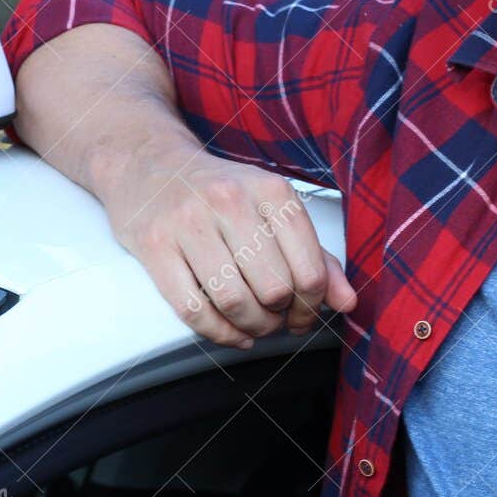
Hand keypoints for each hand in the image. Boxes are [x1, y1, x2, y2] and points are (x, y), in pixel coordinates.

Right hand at [97, 145, 357, 348]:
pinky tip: (230, 331)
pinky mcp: (154, 245)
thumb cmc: (218, 192)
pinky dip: (219, 333)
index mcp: (269, 190)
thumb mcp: (272, 208)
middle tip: (276, 318)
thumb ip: (315, 254)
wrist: (148, 164)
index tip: (304, 313)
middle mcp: (229, 201)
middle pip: (273, 290)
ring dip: (251, 327)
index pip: (309, 270)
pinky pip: (193, 309)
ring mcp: (188, 222)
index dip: (312, 306)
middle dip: (280, 318)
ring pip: (234, 302)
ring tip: (255, 325)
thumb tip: (347, 302)